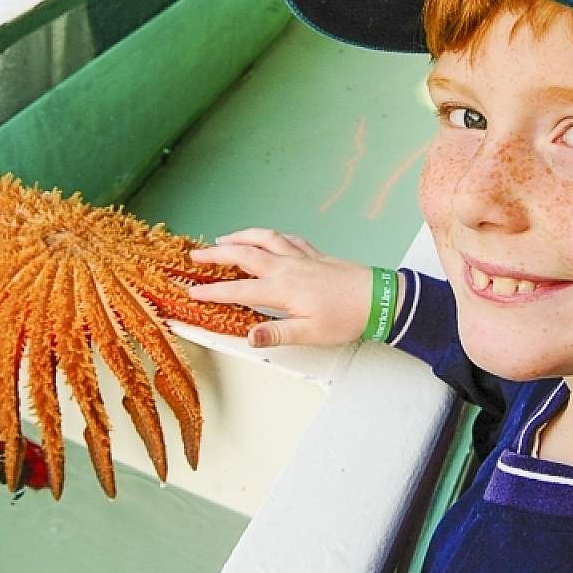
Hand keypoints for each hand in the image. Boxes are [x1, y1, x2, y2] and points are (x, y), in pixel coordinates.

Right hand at [188, 228, 375, 348]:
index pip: (238, 290)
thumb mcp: (311, 333)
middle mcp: (287, 267)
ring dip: (240, 237)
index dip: (212, 291)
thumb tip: (249, 337)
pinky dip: (270, 235)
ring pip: (264, 238)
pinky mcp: (314, 254)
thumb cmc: (347, 317)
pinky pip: (286, 238)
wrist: (379, 298)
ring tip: (223, 239)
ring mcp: (301, 258)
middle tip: (196, 256)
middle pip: (243, 255)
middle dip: (216, 255)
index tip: (193, 291)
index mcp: (282, 288)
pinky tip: (267, 237)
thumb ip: (277, 333)